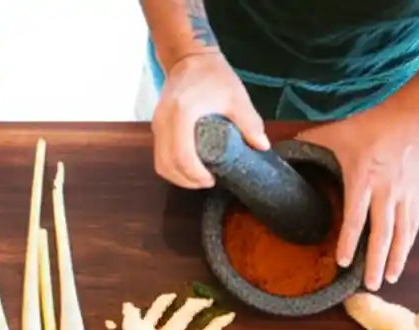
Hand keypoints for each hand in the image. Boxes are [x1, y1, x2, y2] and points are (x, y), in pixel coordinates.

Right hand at [152, 51, 268, 188]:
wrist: (188, 57)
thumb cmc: (213, 75)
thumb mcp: (236, 97)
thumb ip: (250, 123)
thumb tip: (262, 147)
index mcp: (182, 114)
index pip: (182, 156)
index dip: (196, 175)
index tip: (213, 179)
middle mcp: (164, 122)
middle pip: (168, 165)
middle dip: (187, 181)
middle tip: (208, 182)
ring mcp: (156, 125)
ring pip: (161, 164)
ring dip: (178, 177)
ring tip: (199, 178)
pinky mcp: (156, 127)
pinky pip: (160, 156)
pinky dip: (173, 167)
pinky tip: (190, 167)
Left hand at [294, 104, 418, 289]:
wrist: (414, 116)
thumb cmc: (371, 123)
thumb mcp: (336, 132)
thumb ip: (308, 143)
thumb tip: (275, 150)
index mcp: (363, 178)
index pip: (355, 218)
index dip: (348, 241)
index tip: (342, 262)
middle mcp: (387, 191)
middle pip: (382, 234)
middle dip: (375, 261)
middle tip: (369, 285)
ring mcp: (405, 194)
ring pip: (402, 233)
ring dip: (396, 258)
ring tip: (389, 279)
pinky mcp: (418, 193)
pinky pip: (414, 223)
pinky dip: (408, 243)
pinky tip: (402, 257)